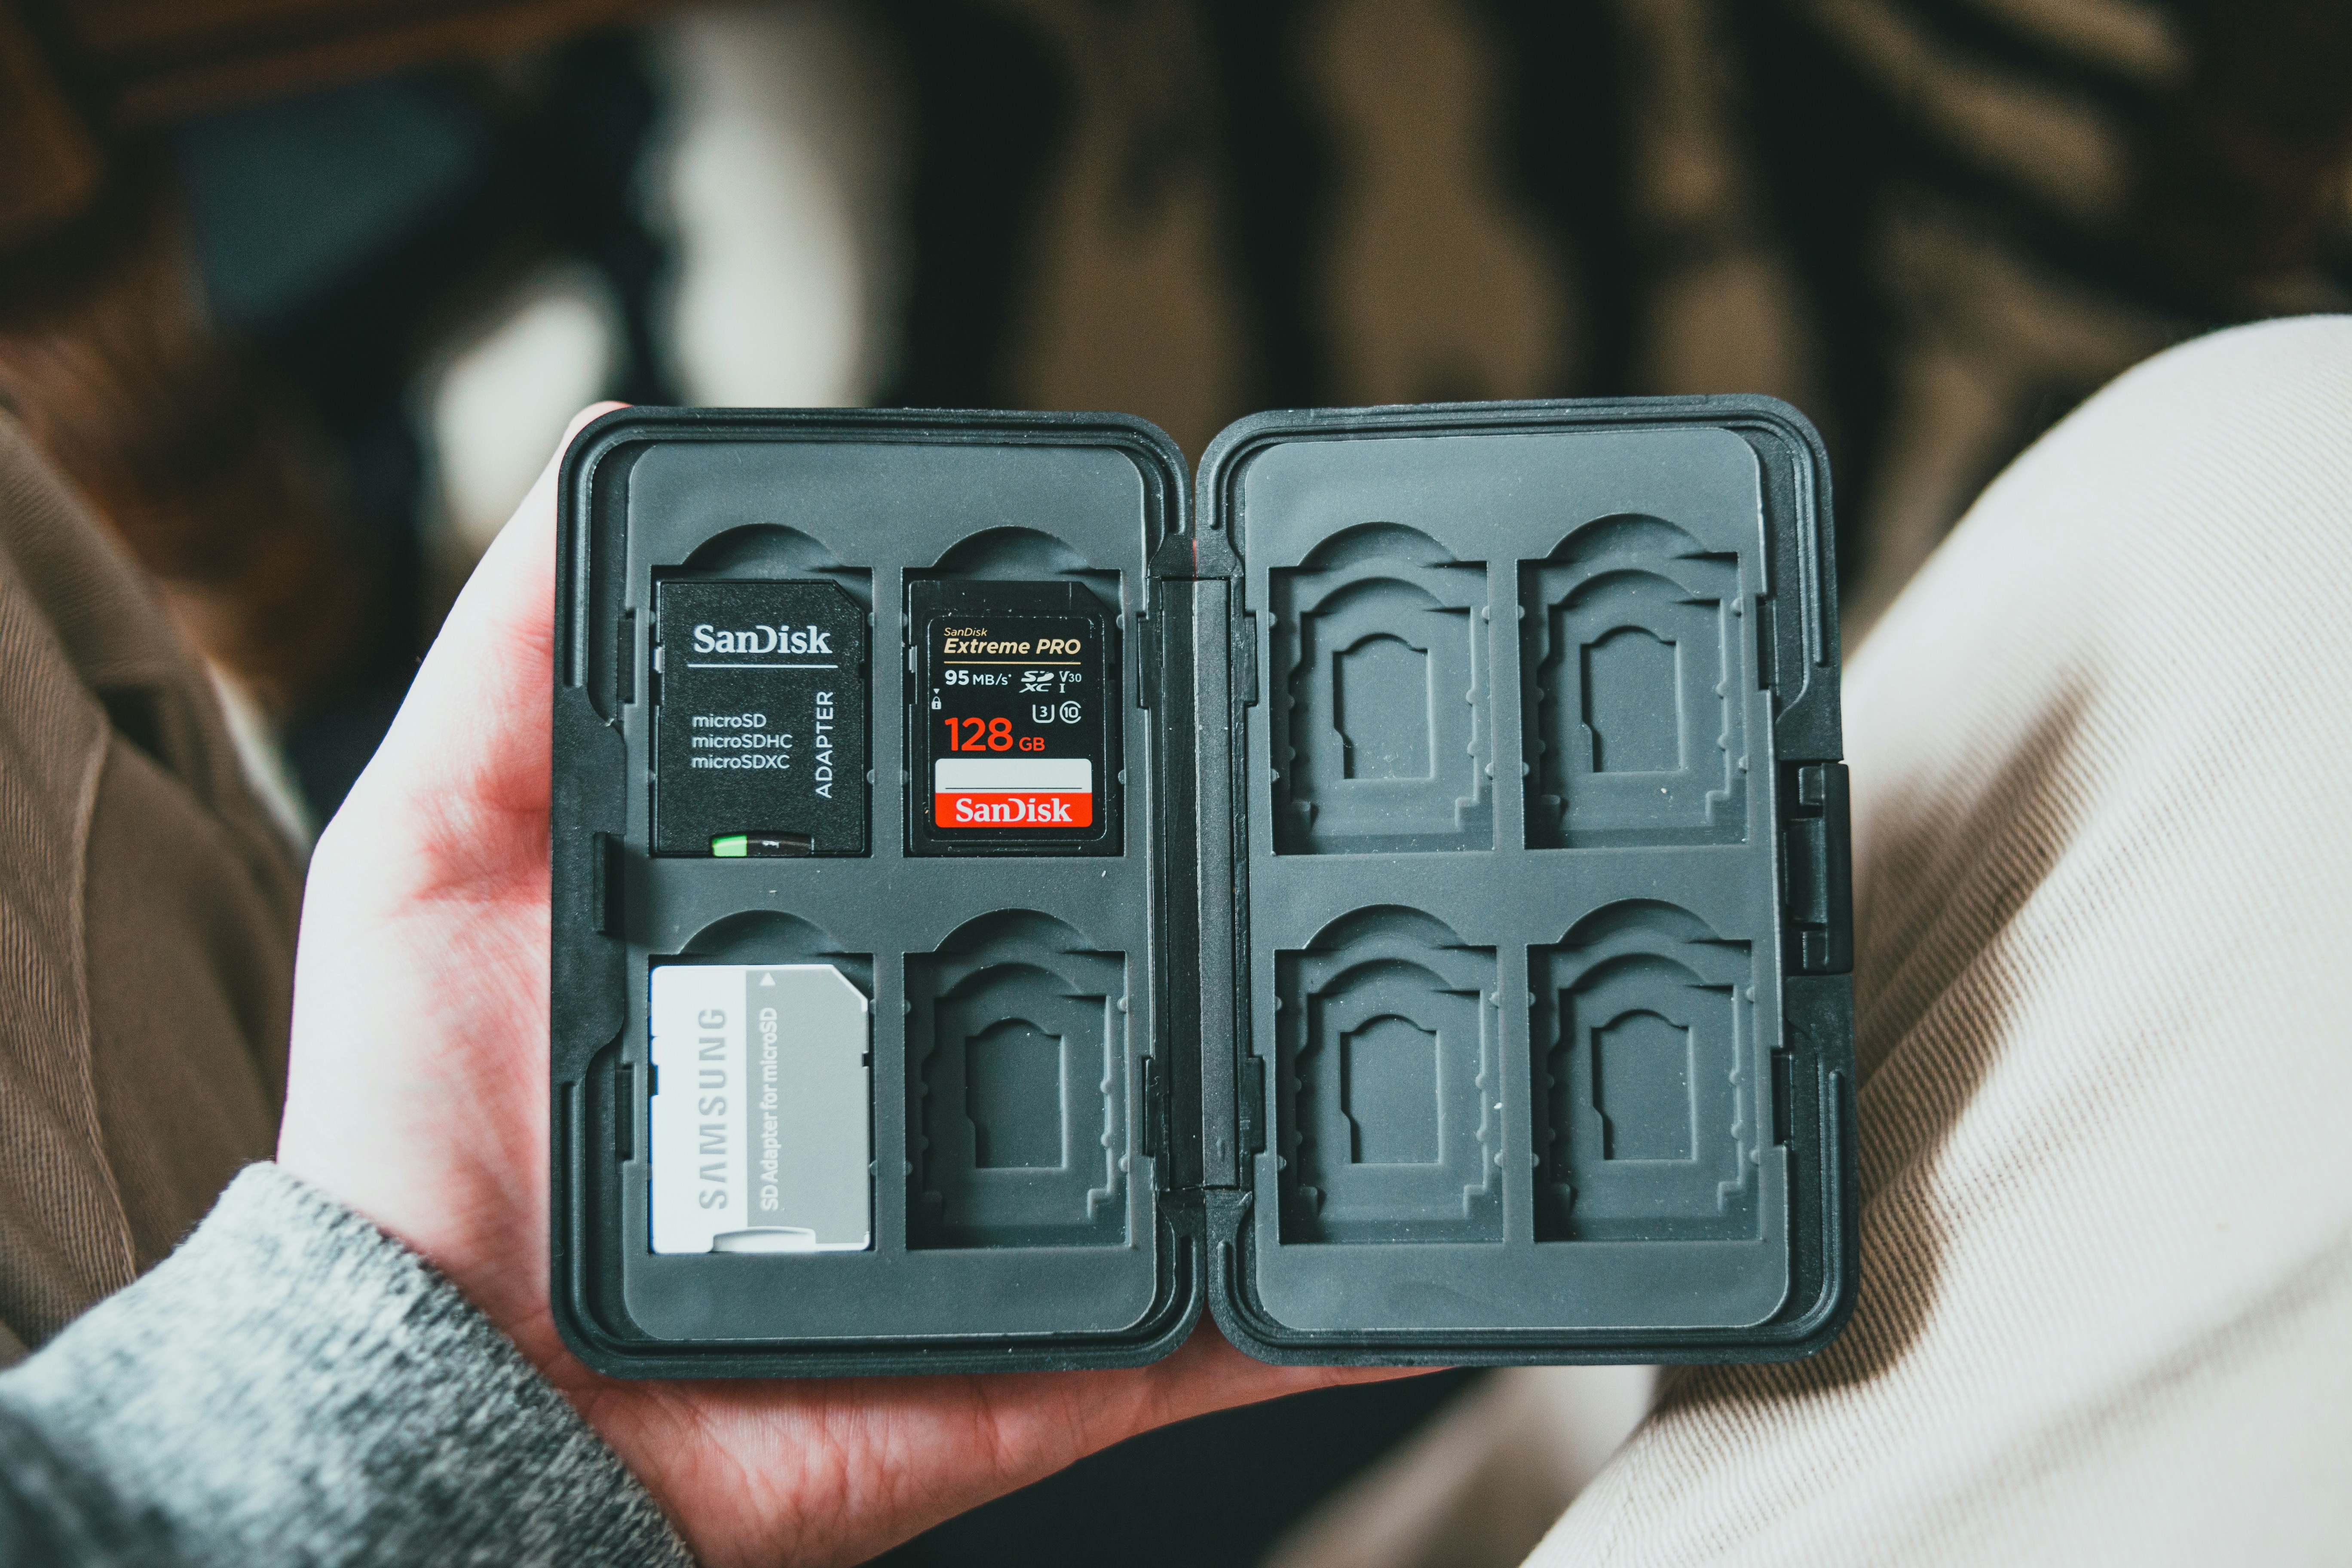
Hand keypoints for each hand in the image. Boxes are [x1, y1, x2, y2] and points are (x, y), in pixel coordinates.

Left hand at [276, 409, 1398, 1566]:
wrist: (468, 1426)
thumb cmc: (423, 1148)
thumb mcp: (428, 855)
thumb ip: (515, 667)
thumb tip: (608, 452)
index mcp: (825, 943)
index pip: (972, 813)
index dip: (1060, 732)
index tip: (1143, 642)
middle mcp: (930, 1058)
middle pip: (1108, 950)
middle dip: (1215, 876)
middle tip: (1313, 790)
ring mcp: (1007, 1208)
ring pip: (1189, 1122)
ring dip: (1292, 1068)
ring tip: (1413, 982)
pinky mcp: (1046, 1350)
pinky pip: (1212, 1338)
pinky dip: (1324, 1308)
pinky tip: (1423, 1252)